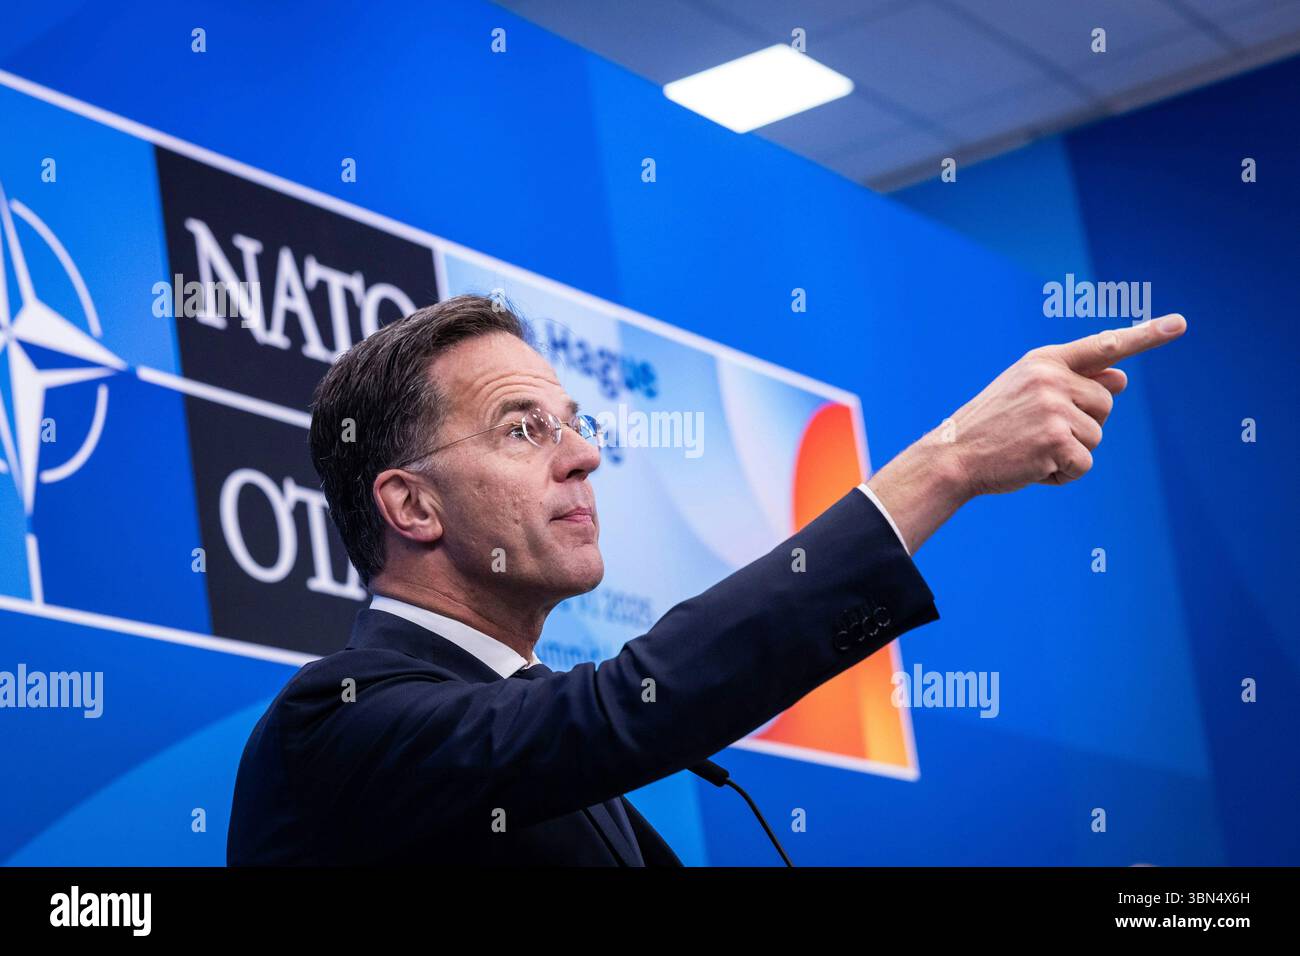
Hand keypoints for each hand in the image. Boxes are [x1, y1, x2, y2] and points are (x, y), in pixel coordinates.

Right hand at [866, 314, 1186, 552]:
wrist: (953, 455)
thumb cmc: (991, 425)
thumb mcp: (1028, 392)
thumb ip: (1073, 382)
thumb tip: (1121, 379)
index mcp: (1045, 360)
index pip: (1104, 345)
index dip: (1147, 335)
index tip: (1181, 324)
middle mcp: (1052, 378)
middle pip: (1105, 404)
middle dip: (1081, 424)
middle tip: (1037, 432)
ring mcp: (1054, 408)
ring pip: (1097, 436)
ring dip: (1070, 452)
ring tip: (1029, 450)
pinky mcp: (1056, 440)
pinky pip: (1084, 464)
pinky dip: (1063, 474)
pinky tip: (1033, 468)